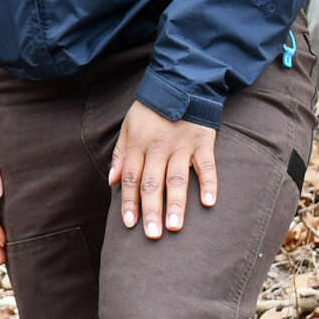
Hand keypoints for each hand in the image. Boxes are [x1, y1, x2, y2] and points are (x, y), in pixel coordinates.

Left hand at [108, 101, 216, 238]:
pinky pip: (206, 165)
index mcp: (138, 145)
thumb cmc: (150, 110)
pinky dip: (208, 183)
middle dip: (151, 210)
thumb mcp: (128, 127)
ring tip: (174, 227)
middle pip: (152, 183)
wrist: (179, 83)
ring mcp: (181, 146)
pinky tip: (208, 203)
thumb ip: (120, 154)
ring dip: (175, 204)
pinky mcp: (203, 142)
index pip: (130, 178)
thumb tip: (110, 180)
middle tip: (152, 235)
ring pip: (177, 179)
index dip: (129, 202)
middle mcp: (158, 148)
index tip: (129, 224)